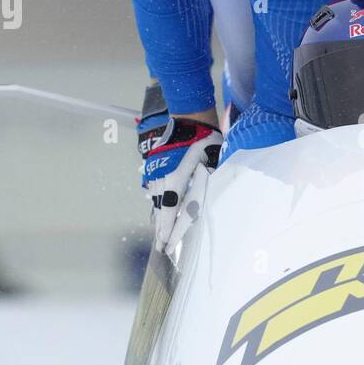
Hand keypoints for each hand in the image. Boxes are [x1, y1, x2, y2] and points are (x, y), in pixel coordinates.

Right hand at [138, 112, 221, 250]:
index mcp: (174, 180)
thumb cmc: (205, 141)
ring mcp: (155, 171)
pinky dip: (155, 202)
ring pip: (154, 200)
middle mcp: (160, 178)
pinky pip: (153, 189)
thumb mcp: (210, 166)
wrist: (190, 117)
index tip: (165, 246)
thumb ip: (202, 189)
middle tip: (161, 247)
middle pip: (159, 209)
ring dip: (157, 216)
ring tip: (159, 233)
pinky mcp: (154, 165)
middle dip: (160, 229)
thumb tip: (197, 209)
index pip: (169, 211)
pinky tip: (157, 210)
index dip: (167, 231)